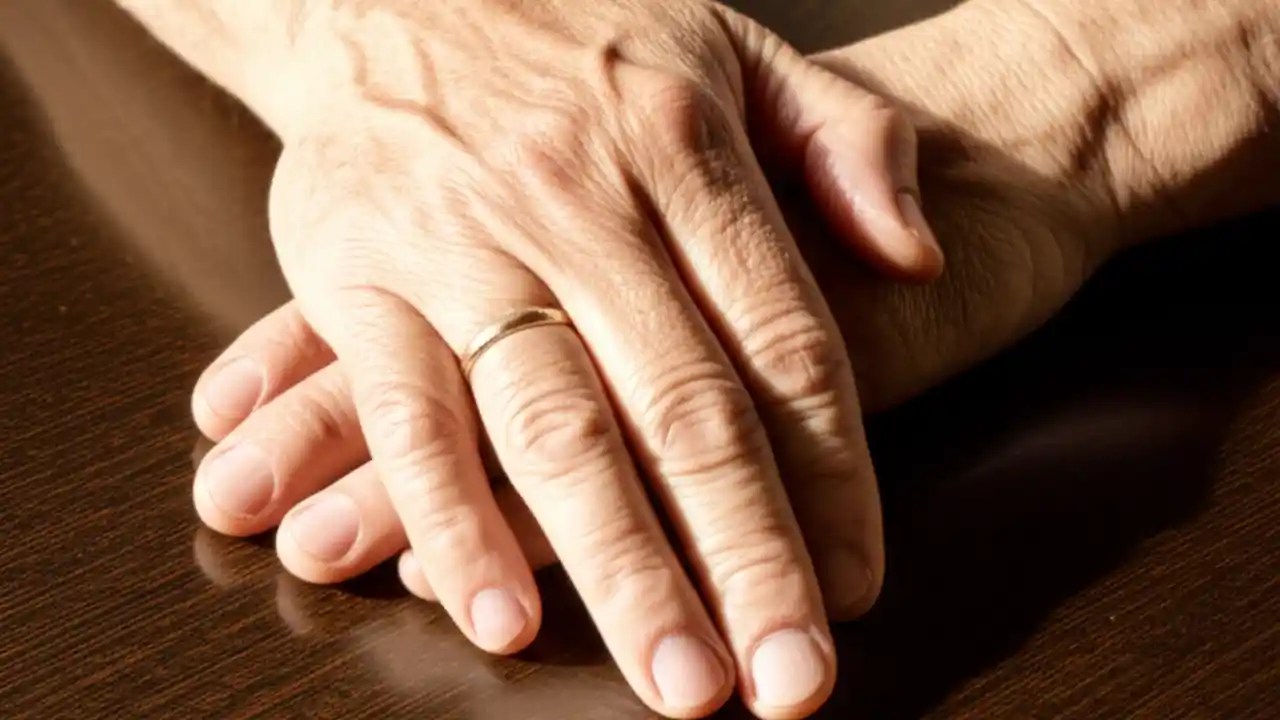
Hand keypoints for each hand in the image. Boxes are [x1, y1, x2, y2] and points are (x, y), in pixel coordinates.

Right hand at [190, 2, 941, 717]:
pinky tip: (498, 616)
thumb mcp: (735, 47)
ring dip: (620, 567)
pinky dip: (450, 518)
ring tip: (677, 681)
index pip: (786, 343)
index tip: (860, 587)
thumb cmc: (576, 29)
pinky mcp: (360, 274)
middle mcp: (585, 206)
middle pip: (687, 410)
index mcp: (688, 154)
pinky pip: (409, 411)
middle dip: (746, 559)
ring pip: (556, 428)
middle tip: (791, 683)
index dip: (832, 477)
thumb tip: (917, 256)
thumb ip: (846, 140)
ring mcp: (468, 243)